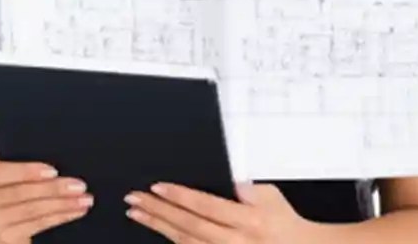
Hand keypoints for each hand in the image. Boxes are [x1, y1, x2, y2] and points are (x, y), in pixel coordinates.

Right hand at [0, 159, 93, 242]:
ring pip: (33, 214)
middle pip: (21, 196)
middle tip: (80, 183)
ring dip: (62, 206)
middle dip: (53, 191)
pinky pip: (38, 228)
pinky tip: (76, 210)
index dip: (25, 172)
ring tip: (85, 196)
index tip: (51, 169)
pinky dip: (59, 218)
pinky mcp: (7, 242)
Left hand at [125, 182, 317, 243]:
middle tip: (134, 199)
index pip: (205, 206)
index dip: (179, 196)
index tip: (156, 187)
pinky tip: (159, 232)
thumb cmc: (283, 222)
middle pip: (188, 226)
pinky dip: (174, 242)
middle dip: (158, 211)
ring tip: (137, 213)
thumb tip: (231, 180)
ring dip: (158, 227)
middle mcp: (235, 242)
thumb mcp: (272, 197)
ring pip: (185, 243)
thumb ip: (248, 188)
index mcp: (248, 221)